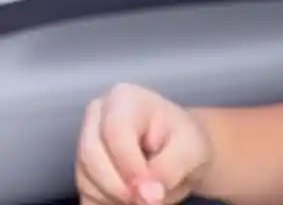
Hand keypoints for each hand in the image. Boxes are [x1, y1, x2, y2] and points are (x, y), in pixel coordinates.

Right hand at [75, 83, 212, 204]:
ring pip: (86, 180)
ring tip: (148, 195)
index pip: (115, 132)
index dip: (131, 166)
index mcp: (124, 98)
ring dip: (117, 197)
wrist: (179, 154)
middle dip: (121, 186)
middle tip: (150, 199)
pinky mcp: (81, 172)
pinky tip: (132, 199)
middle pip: (92, 156)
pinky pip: (86, 194)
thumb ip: (169, 169)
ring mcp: (83, 144)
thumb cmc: (185, 142)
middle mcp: (96, 117)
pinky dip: (109, 203)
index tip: (152, 191)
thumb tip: (146, 196)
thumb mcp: (190, 150)